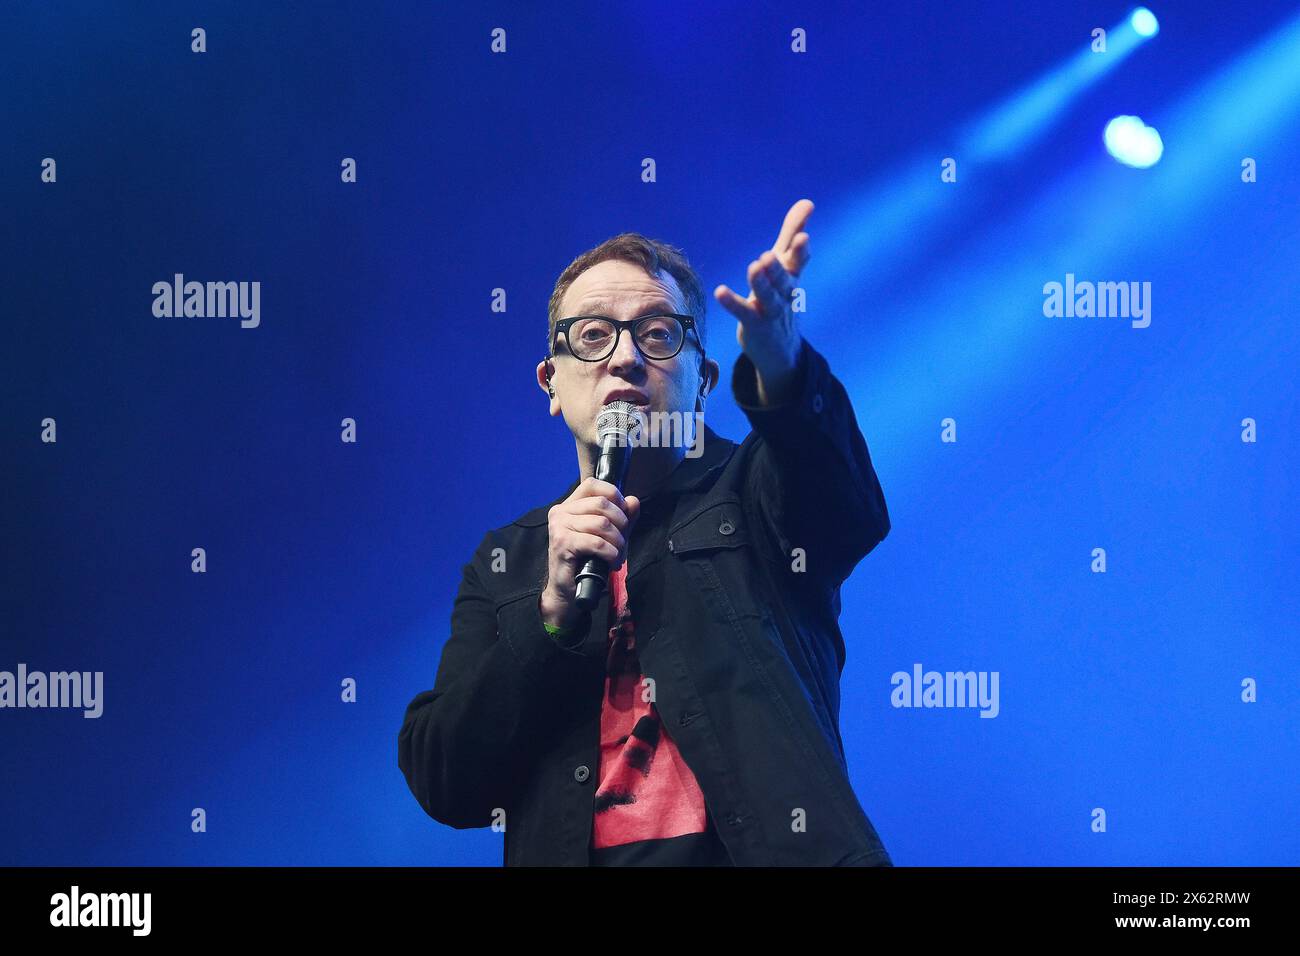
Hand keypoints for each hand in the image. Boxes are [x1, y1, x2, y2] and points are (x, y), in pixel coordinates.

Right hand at [539, 477, 640, 630]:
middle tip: (621, 542)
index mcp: (569, 505)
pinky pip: (597, 542)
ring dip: (617, 542)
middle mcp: (560, 512)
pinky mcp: (562, 544)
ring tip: (617, 555)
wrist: (567, 591)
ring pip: (602, 523)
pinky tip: (611, 562)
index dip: (613, 495)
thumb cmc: (586, 561)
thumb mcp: (609, 536)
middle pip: (602, 504)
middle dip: (621, 524)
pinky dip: (611, 553)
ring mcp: (559, 527)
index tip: (622, 515)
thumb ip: (622, 518)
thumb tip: (633, 501)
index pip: (593, 484)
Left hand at [713, 198, 812, 402]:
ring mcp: (770, 311)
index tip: (803, 236)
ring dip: (762, 283)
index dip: (800, 250)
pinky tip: (720, 291)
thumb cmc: (781, 298)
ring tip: (754, 267)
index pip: (799, 261)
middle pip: (784, 280)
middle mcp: (784, 294)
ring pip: (768, 298)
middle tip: (770, 255)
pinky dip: (733, 303)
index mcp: (792, 277)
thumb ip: (792, 234)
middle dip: (779, 268)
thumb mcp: (786, 266)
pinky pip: (744, 313)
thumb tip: (807, 202)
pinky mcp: (754, 325)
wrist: (781, 348)